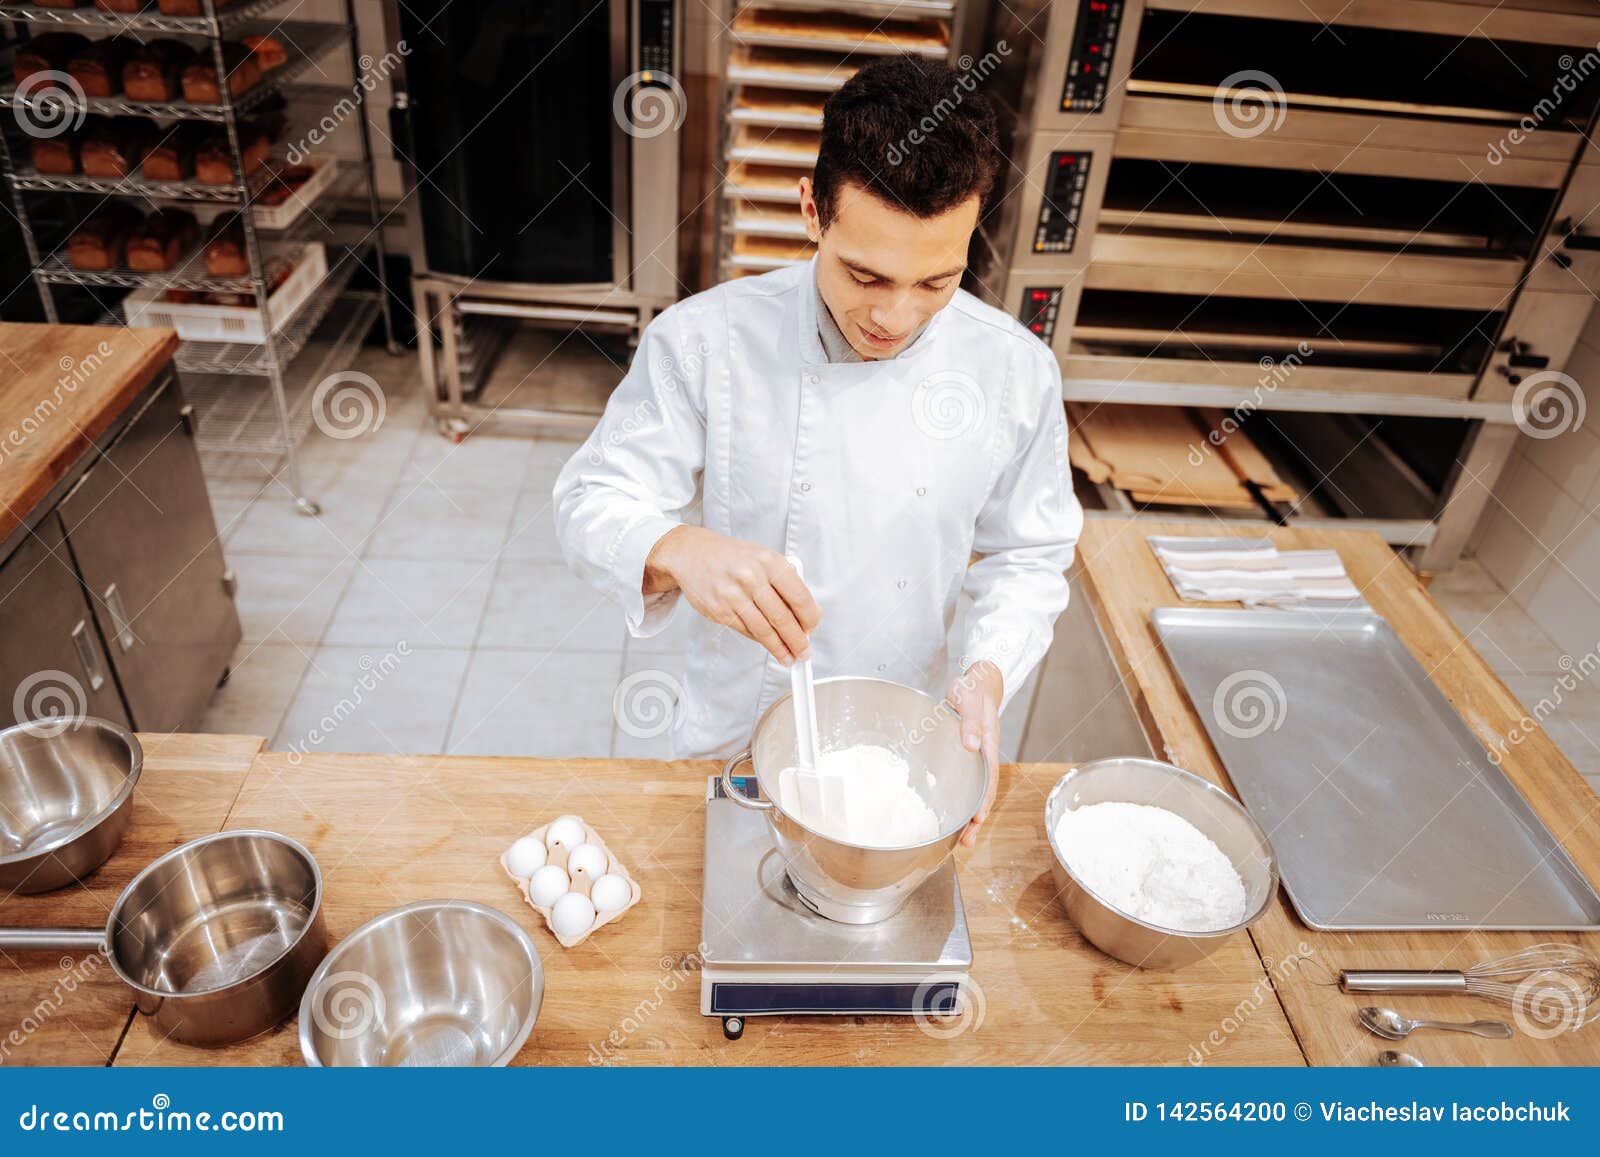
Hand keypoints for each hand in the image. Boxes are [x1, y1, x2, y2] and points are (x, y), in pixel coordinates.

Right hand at [644, 526, 820, 664]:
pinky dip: (761, 641)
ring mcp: (734, 596)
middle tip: (804, 650)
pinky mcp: (721, 611)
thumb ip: (786, 583)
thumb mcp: (764, 558)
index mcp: (769, 561)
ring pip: (764, 630)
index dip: (810, 618)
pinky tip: (769, 645)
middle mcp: (752, 578)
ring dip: (780, 648)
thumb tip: (809, 612)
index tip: (812, 629)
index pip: (799, 596)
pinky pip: (747, 631)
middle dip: (797, 640)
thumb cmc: (732, 557)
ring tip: (789, 657)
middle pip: (783, 618)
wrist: (693, 554)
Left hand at [947, 660, 1001, 846]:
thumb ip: (970, 719)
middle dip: (976, 820)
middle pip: (983, 793)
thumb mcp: (968, 698)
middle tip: (966, 842)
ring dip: (968, 816)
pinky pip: (963, 784)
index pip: (988, 779)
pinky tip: (947, 814)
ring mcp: (974, 760)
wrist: (976, 682)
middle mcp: (983, 756)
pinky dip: (958, 801)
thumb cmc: (972, 688)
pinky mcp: (963, 759)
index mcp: (988, 744)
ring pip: (973, 792)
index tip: (977, 819)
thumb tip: (972, 744)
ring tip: (960, 840)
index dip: (983, 800)